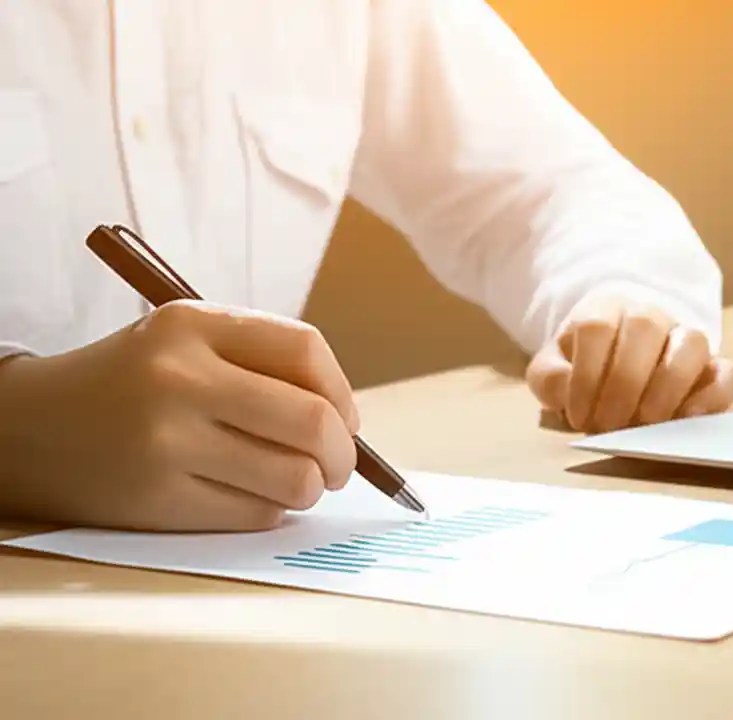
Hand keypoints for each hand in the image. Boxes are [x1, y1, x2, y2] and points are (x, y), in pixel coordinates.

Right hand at [0, 301, 359, 531]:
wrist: (28, 429)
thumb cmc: (132, 384)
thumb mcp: (186, 342)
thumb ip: (263, 363)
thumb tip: (349, 422)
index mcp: (190, 324)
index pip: (305, 350)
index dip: (343, 390)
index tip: (346, 417)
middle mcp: (179, 379)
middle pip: (313, 421)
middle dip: (343, 453)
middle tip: (338, 465)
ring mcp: (166, 443)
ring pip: (294, 477)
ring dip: (311, 486)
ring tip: (296, 482)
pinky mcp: (157, 500)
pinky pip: (256, 513)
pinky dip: (271, 510)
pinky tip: (250, 496)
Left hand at [525, 294, 732, 432]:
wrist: (620, 362)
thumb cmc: (584, 367)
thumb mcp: (554, 369)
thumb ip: (550, 378)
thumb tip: (568, 390)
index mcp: (606, 308)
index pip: (596, 325)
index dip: (586, 374)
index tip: (579, 415)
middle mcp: (650, 316)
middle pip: (645, 328)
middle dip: (624, 383)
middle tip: (610, 424)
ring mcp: (686, 339)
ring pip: (692, 343)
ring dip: (667, 386)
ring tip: (647, 422)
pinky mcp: (715, 369)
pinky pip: (729, 373)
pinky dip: (713, 397)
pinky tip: (688, 419)